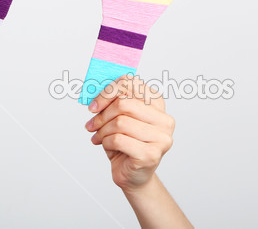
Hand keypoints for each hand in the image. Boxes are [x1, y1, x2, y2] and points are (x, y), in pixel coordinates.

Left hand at [86, 76, 174, 191]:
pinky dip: (105, 142)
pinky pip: (118, 140)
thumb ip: (111, 101)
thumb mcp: (117, 117)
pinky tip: (107, 146)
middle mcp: (164, 120)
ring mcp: (161, 138)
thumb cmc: (125, 142)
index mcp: (157, 104)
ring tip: (99, 136)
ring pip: (120, 122)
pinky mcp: (152, 155)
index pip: (130, 83)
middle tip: (92, 124)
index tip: (94, 105)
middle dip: (102, 114)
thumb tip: (92, 92)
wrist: (133, 174)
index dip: (106, 92)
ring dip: (102, 130)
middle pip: (124, 103)